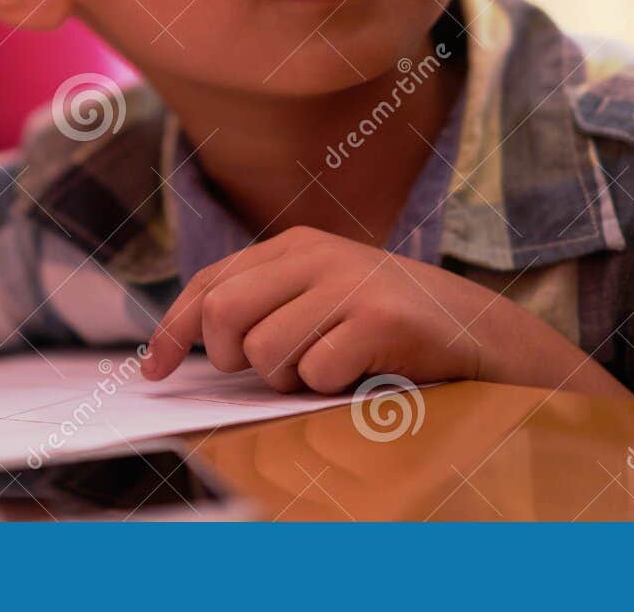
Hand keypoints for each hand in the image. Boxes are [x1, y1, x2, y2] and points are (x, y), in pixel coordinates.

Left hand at [141, 226, 494, 393]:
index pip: (210, 282)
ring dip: (287, 380)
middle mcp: (318, 255)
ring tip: (325, 369)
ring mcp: (350, 284)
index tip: (153, 370)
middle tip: (263, 371)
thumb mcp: (323, 296)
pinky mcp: (381, 320)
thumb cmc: (388, 325)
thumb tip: (186, 345)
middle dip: (230, 357)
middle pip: (223, 312)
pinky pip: (317, 371)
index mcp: (297, 246)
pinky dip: (330, 388)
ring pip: (267, 351)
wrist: (479, 332)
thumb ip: (266, 305)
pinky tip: (361, 372)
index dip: (172, 329)